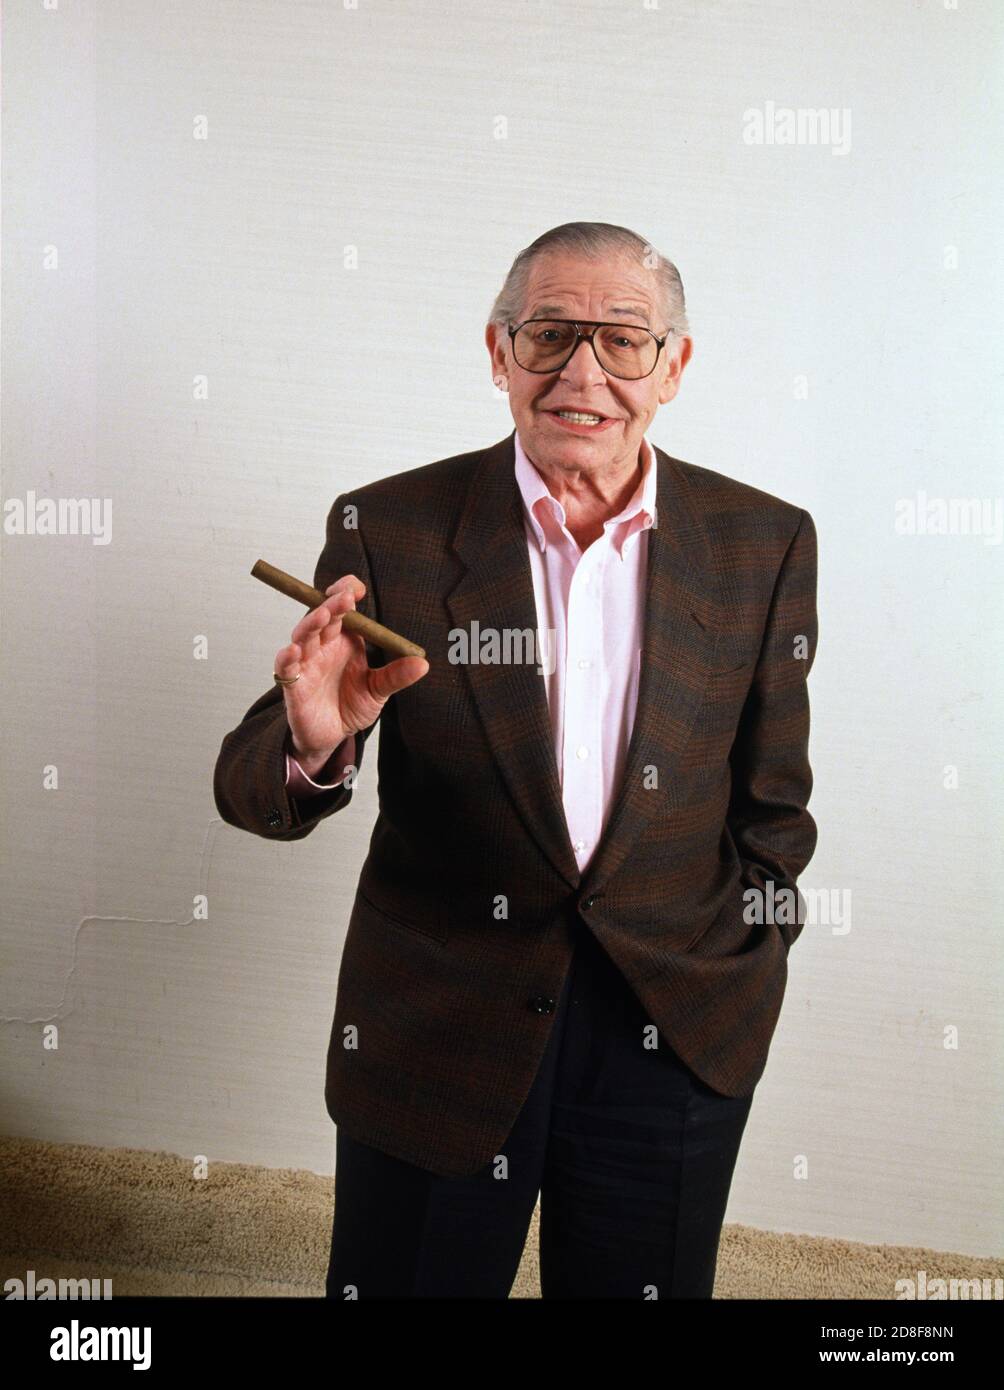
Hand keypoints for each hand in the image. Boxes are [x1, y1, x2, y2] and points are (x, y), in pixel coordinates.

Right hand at [274, 574, 428, 768]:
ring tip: (322, 615)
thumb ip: (396, 676)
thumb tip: (423, 664)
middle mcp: (323, 646)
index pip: (342, 607)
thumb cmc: (350, 706)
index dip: (345, 593)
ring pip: (303, 636)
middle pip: (323, 616)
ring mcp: (306, 663)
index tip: (357, 589)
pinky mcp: (293, 685)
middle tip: (344, 597)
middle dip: (332, 604)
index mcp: (344, 640)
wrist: (332, 736)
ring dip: (311, 624)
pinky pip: (285, 667)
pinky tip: (293, 651)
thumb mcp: (378, 690)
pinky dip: (286, 658)